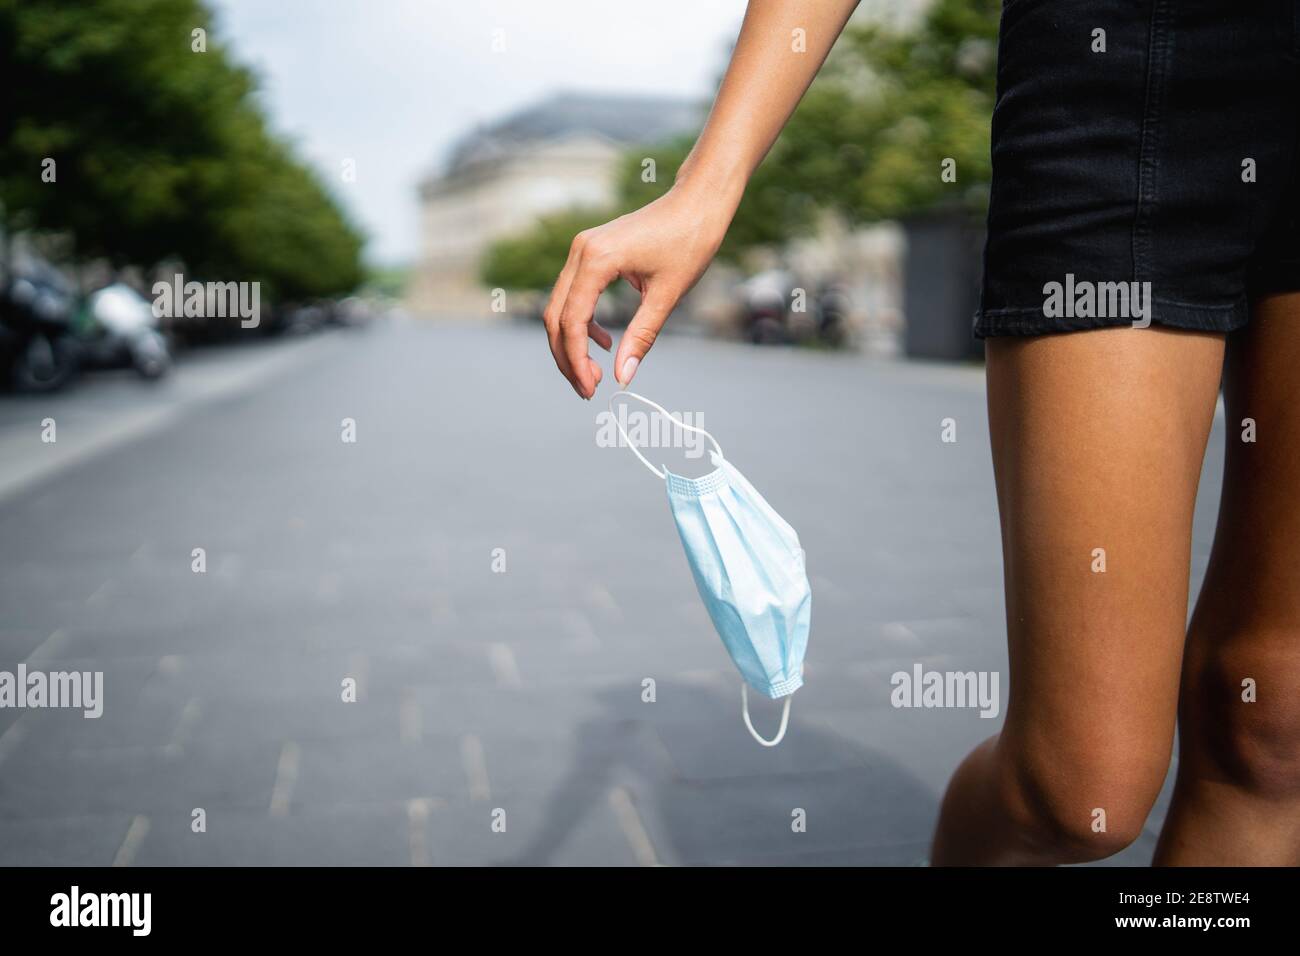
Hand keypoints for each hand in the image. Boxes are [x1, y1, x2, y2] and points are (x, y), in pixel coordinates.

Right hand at [543, 186, 731, 397]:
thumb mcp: (667, 295)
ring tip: (594, 373)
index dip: (577, 361)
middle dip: (568, 358)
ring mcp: (582, 249)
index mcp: (597, 260)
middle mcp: (581, 252)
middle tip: (588, 389)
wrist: (698, 202)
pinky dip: (583, 322)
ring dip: (572, 343)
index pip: (572, 322)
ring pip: (560, 307)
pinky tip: (604, 341)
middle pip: (555, 317)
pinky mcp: (590, 252)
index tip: (591, 388)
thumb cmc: (689, 241)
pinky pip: (574, 294)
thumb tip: (623, 376)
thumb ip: (642, 337)